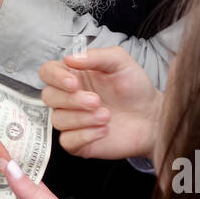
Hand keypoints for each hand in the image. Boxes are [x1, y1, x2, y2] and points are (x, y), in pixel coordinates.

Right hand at [39, 46, 163, 161]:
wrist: (152, 117)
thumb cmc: (135, 88)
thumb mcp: (120, 62)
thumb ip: (96, 55)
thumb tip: (69, 58)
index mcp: (73, 76)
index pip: (47, 72)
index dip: (55, 77)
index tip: (74, 83)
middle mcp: (68, 98)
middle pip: (48, 97)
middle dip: (72, 100)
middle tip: (97, 101)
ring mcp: (72, 121)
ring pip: (58, 120)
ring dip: (82, 118)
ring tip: (107, 116)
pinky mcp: (79, 142)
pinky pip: (67, 141)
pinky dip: (85, 135)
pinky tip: (104, 130)